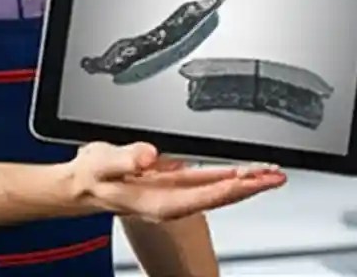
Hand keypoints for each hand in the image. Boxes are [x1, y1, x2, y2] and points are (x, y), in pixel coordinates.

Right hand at [69, 142, 286, 221]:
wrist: (80, 183)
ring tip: (270, 174)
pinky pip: (208, 181)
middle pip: (219, 194)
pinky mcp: (174, 182)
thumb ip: (126, 158)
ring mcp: (175, 193)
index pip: (203, 195)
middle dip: (250, 186)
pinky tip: (241, 171)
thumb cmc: (90, 176)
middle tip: (277, 176)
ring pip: (217, 189)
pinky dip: (228, 175)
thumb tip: (150, 156)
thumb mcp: (103, 162)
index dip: (230, 187)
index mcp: (158, 201)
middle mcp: (171, 200)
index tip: (252, 180)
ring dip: (245, 181)